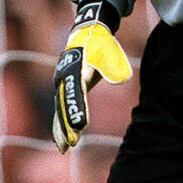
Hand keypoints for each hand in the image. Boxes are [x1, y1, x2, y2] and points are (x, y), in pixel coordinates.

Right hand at [52, 0, 131, 152]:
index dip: (77, 109)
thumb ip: (115, 66)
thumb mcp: (110, 51)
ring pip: (59, 110)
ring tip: (64, 149)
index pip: (76, 92)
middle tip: (72, 144)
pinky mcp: (62, 90)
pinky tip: (61, 143)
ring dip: (61, 130)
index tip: (80, 125)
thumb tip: (122, 80)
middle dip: (67, 125)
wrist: (85, 33)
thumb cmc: (101, 44)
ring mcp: (61, 84)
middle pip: (64, 105)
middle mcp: (64, 78)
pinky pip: (59, 111)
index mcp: (75, 68)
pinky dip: (59, 126)